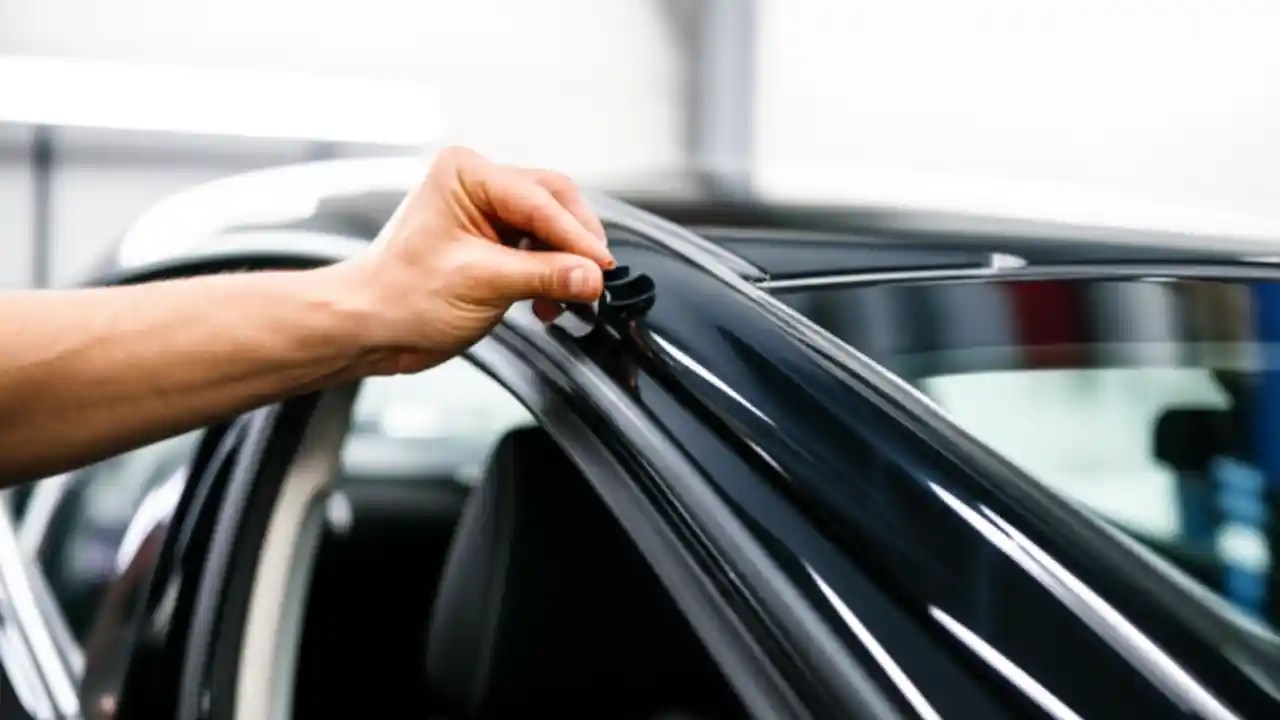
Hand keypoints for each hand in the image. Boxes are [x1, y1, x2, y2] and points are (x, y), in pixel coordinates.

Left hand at [330, 146, 614, 376]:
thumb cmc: (399, 297)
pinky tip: (549, 303)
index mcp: (467, 174)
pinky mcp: (492, 242)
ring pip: (551, 228)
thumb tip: (592, 276)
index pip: (541, 200)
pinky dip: (551, 276)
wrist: (369, 328)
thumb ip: (544, 276)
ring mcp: (486, 212)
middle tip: (596, 278)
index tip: (603, 267)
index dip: (577, 236)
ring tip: (571, 297)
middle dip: (576, 244)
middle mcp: (477, 184)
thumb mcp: (481, 283)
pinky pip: (538, 250)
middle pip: (554, 204)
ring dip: (565, 264)